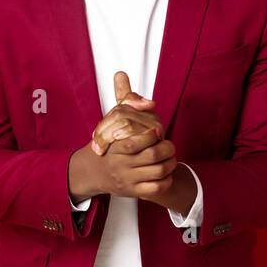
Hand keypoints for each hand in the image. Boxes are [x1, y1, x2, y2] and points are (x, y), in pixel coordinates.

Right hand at [67, 71, 171, 203]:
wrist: (96, 172)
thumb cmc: (112, 142)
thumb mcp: (114, 119)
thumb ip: (123, 99)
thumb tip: (121, 75)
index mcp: (116, 146)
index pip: (133, 143)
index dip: (150, 136)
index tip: (157, 130)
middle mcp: (120, 165)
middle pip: (152, 158)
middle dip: (167, 149)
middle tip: (169, 145)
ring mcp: (127, 180)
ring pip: (157, 173)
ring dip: (170, 164)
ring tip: (170, 157)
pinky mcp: (134, 192)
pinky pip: (157, 189)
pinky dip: (166, 180)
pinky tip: (166, 172)